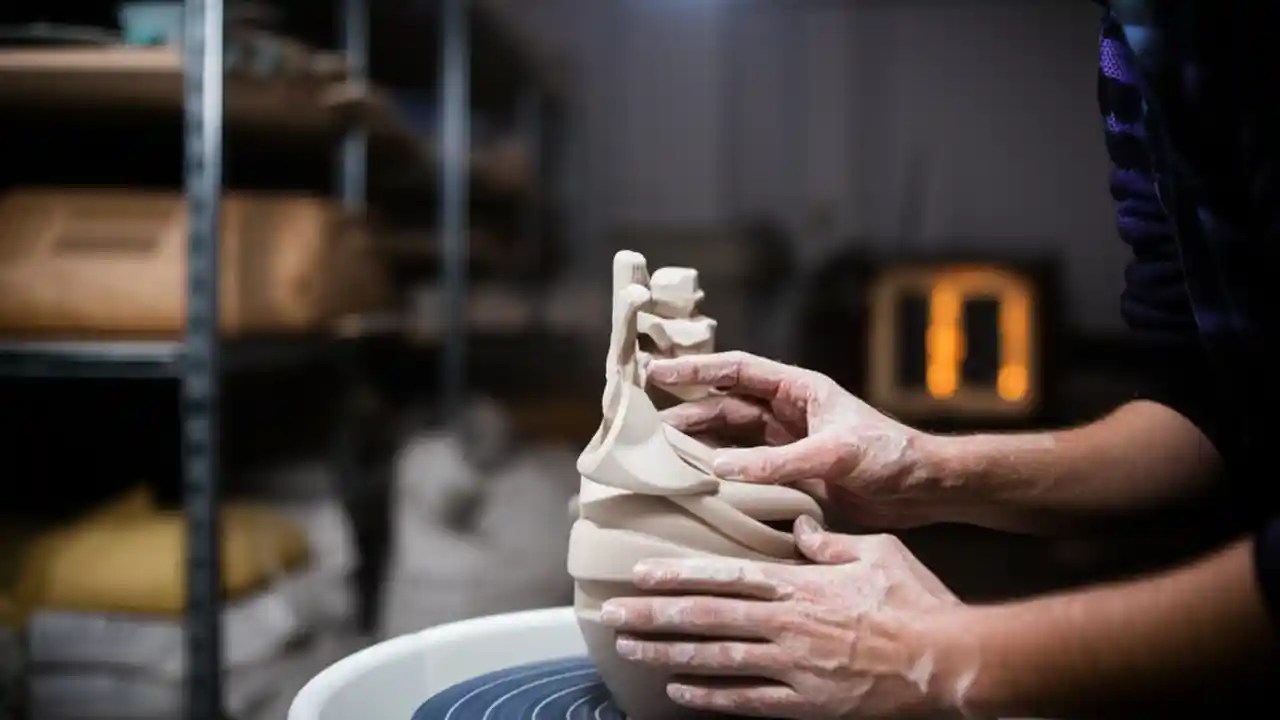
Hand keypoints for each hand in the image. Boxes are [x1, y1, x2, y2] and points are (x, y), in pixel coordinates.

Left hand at [599, 517, 977, 718]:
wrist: (948, 659)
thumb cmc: (916, 600)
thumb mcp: (876, 551)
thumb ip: (829, 542)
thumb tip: (798, 528)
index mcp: (799, 584)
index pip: (723, 576)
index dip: (676, 575)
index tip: (637, 574)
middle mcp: (786, 624)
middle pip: (705, 618)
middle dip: (653, 617)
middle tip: (610, 616)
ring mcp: (793, 667)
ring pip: (716, 659)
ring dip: (668, 655)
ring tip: (630, 651)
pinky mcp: (807, 704)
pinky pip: (748, 702)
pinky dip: (711, 697)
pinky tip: (678, 693)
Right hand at [647, 351, 946, 527]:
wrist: (924, 490)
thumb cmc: (891, 455)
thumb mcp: (834, 454)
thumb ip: (778, 461)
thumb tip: (721, 469)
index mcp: (800, 389)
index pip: (738, 371)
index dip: (697, 369)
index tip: (659, 371)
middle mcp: (789, 412)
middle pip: (726, 405)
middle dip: (688, 410)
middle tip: (646, 421)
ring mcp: (788, 444)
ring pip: (731, 438)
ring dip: (700, 444)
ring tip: (661, 453)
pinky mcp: (792, 475)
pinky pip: (746, 469)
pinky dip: (720, 473)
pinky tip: (696, 483)